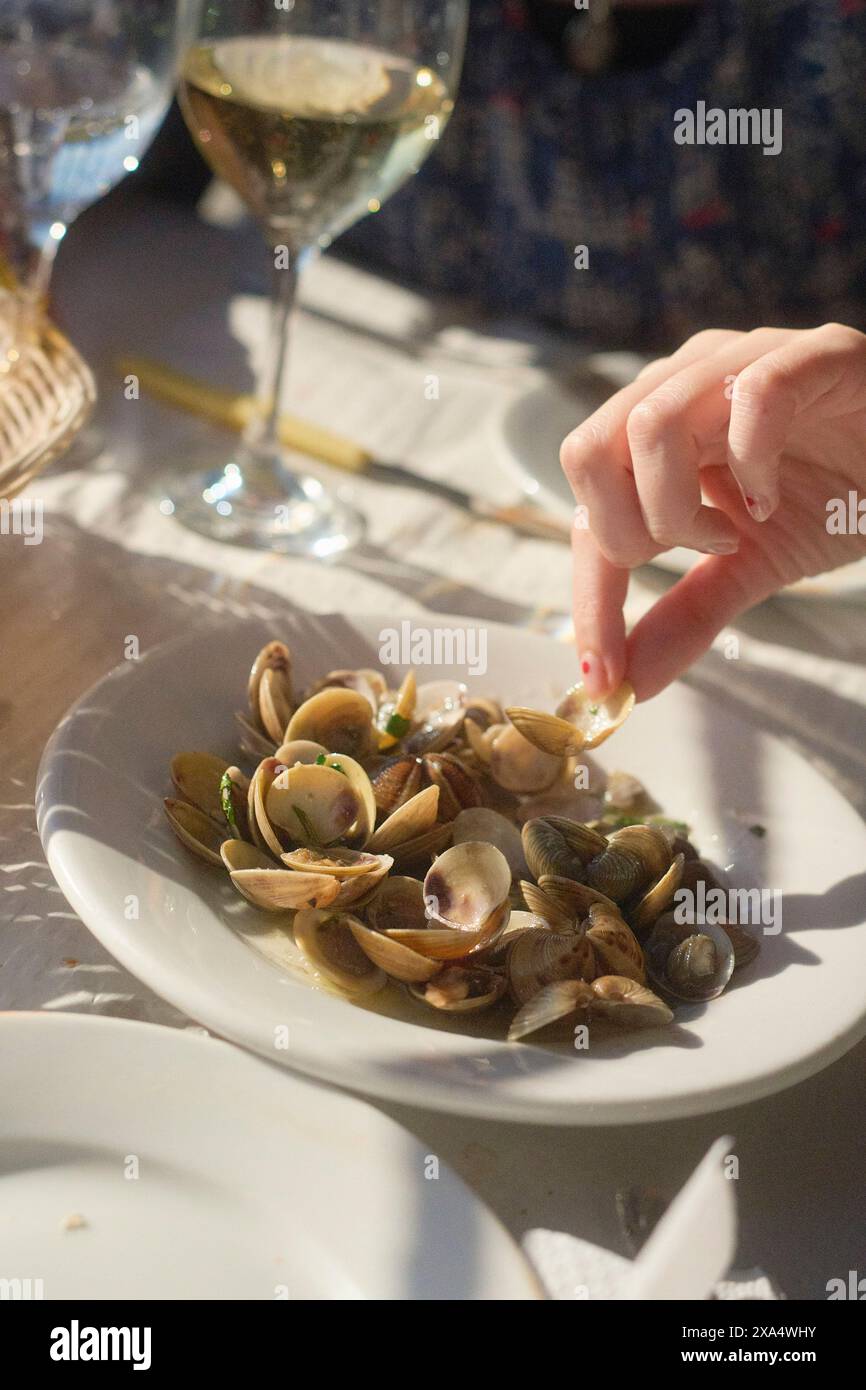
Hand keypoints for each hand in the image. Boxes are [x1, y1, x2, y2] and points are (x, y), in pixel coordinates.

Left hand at [560, 325, 865, 698]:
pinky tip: (771, 498)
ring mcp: (739, 361)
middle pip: (587, 454)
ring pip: (649, 425)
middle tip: (695, 557)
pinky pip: (751, 396)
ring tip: (734, 530)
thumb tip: (628, 684)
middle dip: (628, 536)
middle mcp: (680, 382)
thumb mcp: (745, 566)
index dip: (590, 598)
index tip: (604, 675)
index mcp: (652, 430)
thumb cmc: (830, 496)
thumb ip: (685, 614)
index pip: (583, 509)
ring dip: (680, 506)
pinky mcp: (810, 354)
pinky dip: (753, 464)